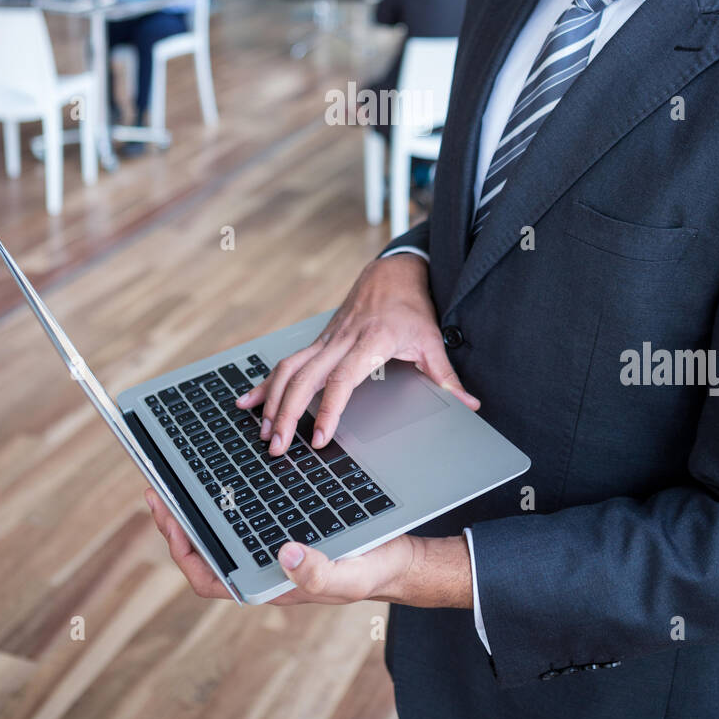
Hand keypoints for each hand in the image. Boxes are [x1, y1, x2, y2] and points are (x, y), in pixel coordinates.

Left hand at [144, 487, 471, 606]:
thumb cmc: (372, 571)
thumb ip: (319, 574)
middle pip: (206, 549)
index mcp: (267, 583)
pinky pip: (242, 516)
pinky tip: (223, 474)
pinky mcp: (280, 526)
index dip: (182, 549)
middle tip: (156, 489)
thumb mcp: (349, 574)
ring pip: (220, 532)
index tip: (167, 518)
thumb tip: (284, 554)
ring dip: (196, 508)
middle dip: (177, 522)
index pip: (210, 576)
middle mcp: (260, 564)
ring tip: (177, 480)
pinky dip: (225, 498)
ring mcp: (267, 546)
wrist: (396, 557)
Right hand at [235, 253, 479, 457]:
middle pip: (306, 378)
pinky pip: (286, 361)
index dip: (329, 409)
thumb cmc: (413, 307)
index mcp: (370, 342)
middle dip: (287, 414)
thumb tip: (470, 406)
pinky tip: (248, 401)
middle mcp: (342, 340)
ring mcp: (326, 339)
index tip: (320, 438)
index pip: (343, 380)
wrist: (393, 271)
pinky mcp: (317, 340)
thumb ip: (447, 377)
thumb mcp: (433, 340)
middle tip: (277, 447)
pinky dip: (265, 383)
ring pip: (290, 369)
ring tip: (262, 432)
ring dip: (272, 401)